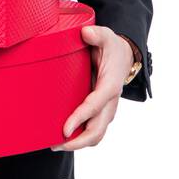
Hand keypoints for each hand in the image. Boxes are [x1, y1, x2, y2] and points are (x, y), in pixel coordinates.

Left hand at [51, 24, 132, 151]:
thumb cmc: (112, 47)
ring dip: (77, 144)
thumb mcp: (106, 36)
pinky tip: (61, 138)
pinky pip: (92, 130)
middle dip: (77, 141)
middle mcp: (110, 102)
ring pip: (96, 135)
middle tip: (54, 143)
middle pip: (97, 130)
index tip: (65, 129)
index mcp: (110, 86)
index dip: (80, 118)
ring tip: (54, 144)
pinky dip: (79, 138)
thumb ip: (97, 34)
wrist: (124, 56)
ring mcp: (106, 110)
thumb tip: (86, 33)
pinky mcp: (101, 113)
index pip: (95, 106)